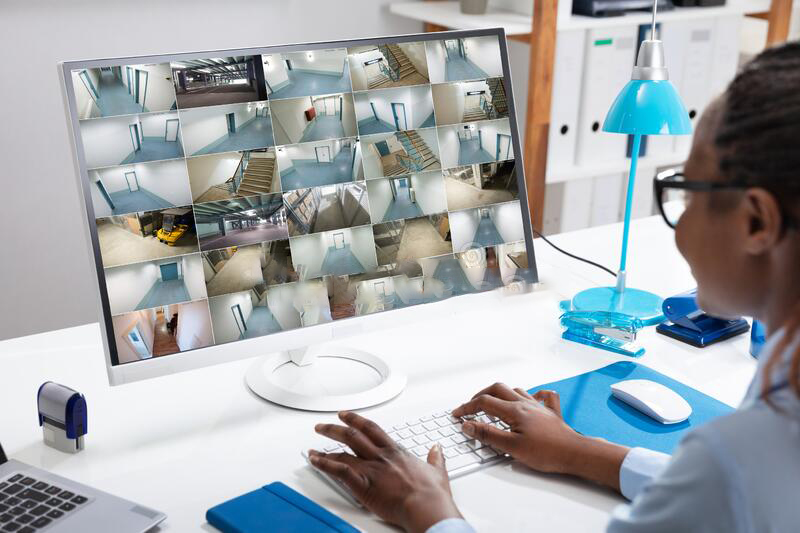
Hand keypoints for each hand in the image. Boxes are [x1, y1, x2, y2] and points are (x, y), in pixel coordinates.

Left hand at [309, 411, 462, 532]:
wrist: (426, 506)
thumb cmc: (432, 493)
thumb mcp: (437, 470)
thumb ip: (435, 457)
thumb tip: (437, 449)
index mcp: (396, 451)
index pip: (372, 429)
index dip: (357, 420)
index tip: (347, 415)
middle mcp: (381, 456)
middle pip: (353, 435)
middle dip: (335, 428)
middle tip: (323, 426)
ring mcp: (371, 469)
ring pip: (343, 451)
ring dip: (325, 447)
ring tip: (313, 446)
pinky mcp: (363, 484)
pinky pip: (339, 470)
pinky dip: (325, 464)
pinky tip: (315, 461)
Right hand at [452, 383, 628, 490]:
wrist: (575, 453)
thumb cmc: (547, 452)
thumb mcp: (512, 448)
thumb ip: (488, 434)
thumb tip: (468, 425)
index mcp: (514, 410)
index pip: (484, 402)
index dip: (467, 408)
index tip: (457, 414)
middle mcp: (526, 403)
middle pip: (497, 389)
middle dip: (480, 395)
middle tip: (471, 406)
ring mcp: (539, 406)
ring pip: (516, 390)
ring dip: (501, 394)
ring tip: (493, 404)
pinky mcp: (551, 412)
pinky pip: (541, 395)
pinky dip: (532, 394)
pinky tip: (529, 400)